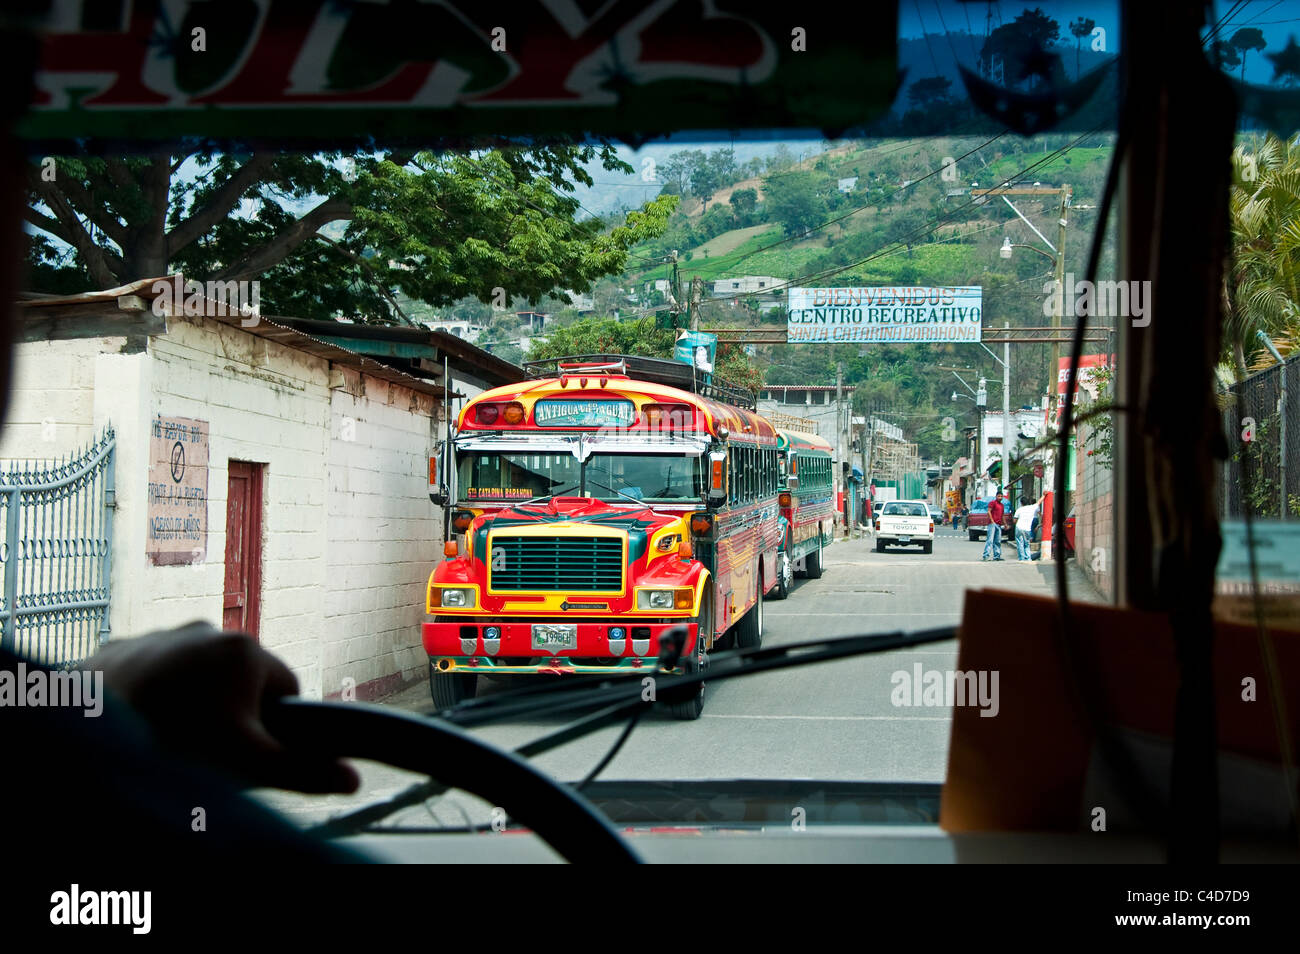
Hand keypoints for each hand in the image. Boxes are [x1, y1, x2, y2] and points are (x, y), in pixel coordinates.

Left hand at [87, 622, 359, 794]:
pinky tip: (133, 727)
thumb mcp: (246, 765)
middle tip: (205, 753)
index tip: (248, 751)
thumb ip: (302, 771)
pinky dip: (144, 696)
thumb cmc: (172, 745)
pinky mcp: (113, 649)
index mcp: (242, 649)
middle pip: (236, 680)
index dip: (273, 725)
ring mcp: (153, 635)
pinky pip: (144, 673)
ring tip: (164, 741)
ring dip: (185, 703)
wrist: (80, 738)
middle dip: (228, 713)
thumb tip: (352, 779)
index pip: (285, 687)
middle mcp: (202, 630)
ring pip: (189, 675)